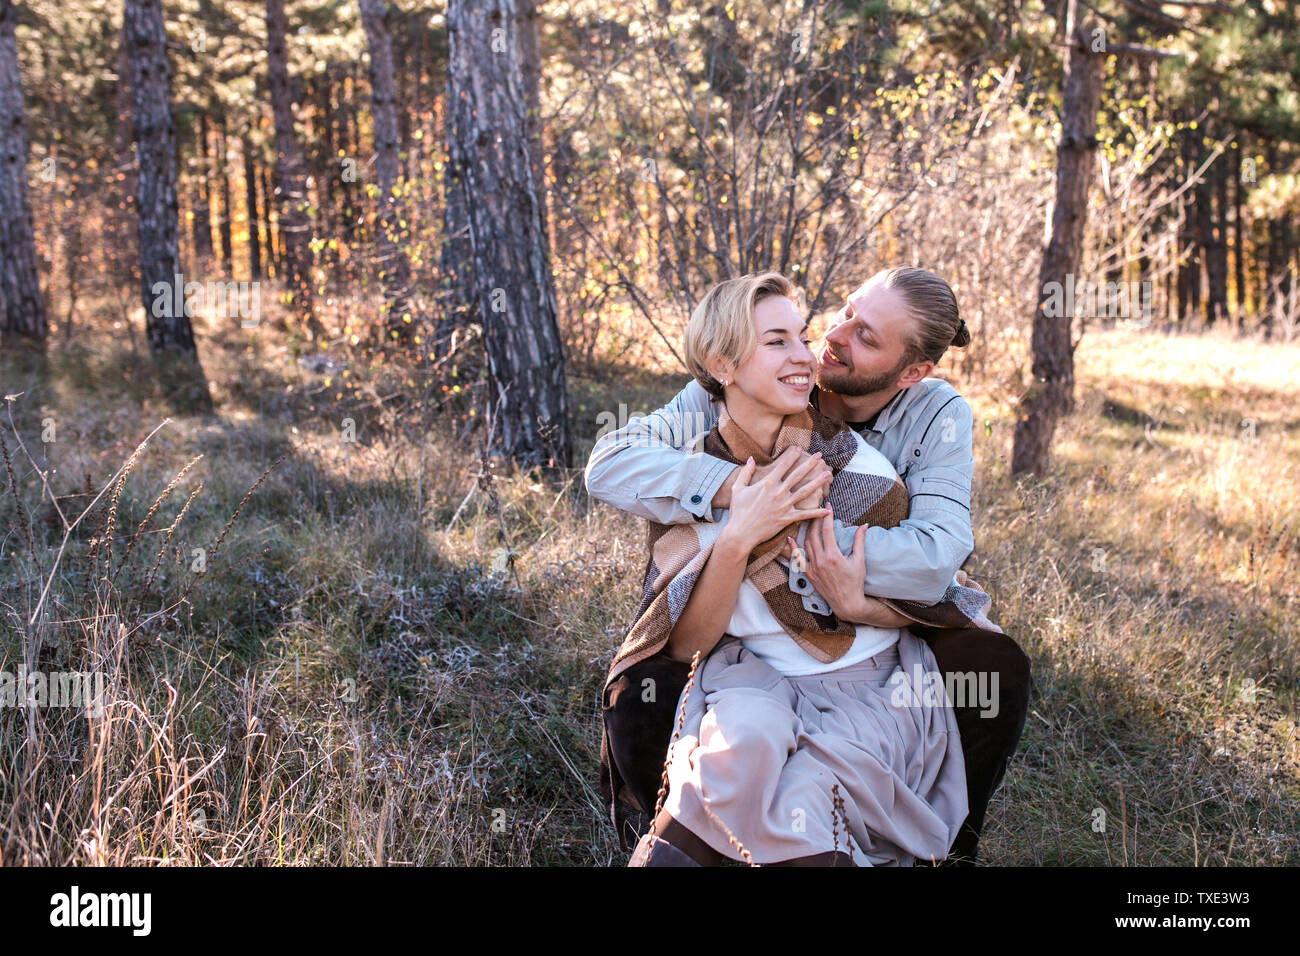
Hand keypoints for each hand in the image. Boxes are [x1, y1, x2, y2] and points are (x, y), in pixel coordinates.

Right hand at [712, 446, 831, 510]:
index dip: (792, 455)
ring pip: (805, 491)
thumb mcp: (738, 488)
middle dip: (810, 463)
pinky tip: (827, 509)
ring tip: (827, 474)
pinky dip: (816, 512)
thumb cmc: (738, 511)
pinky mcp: (787, 518)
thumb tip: (751, 458)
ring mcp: (784, 506)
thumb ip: (746, 472)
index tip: (799, 448)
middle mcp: (778, 492)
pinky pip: (805, 514)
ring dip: (817, 482)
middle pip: (798, 474)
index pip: (783, 465)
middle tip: (820, 455)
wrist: (740, 533)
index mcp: (767, 483)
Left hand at [800, 511, 911, 626]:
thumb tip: (864, 525)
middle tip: (817, 509)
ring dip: (807, 530)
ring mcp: (813, 568)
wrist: (847, 603)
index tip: (828, 506)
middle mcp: (820, 561)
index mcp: (833, 556)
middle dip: (815, 519)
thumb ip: (859, 541)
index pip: (827, 530)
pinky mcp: (809, 574)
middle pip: (813, 534)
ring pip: (806, 544)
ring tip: (809, 519)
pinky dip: (793, 548)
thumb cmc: (855, 582)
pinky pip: (798, 558)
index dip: (827, 516)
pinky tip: (790, 538)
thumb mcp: (859, 561)